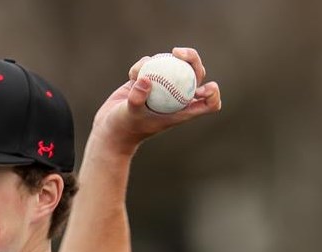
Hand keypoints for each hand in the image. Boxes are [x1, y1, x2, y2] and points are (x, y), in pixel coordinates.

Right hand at [89, 46, 223, 152]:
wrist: (109, 129)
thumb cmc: (123, 128)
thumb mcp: (129, 115)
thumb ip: (137, 99)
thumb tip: (146, 78)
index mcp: (182, 112)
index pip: (209, 103)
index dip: (212, 94)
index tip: (204, 86)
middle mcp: (176, 98)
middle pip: (196, 74)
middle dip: (192, 59)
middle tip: (178, 52)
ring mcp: (164, 88)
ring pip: (176, 65)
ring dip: (162, 60)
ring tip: (142, 69)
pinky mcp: (150, 80)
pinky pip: (153, 64)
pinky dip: (143, 65)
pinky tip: (132, 75)